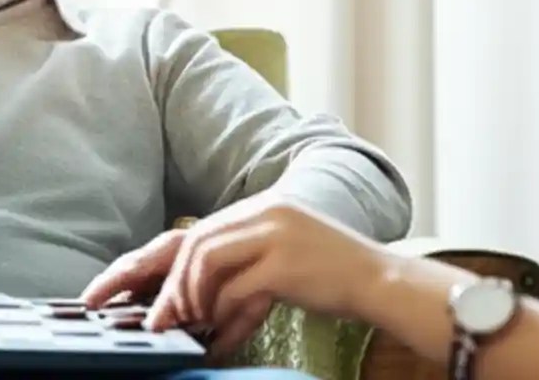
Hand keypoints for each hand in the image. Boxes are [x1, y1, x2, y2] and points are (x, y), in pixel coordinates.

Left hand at [86, 193, 392, 357]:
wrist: (382, 280)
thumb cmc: (334, 274)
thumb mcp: (287, 251)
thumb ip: (247, 259)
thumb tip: (202, 291)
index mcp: (264, 206)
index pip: (202, 230)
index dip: (172, 266)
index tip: (157, 297)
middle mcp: (266, 212)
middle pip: (196, 242)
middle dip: (173, 284)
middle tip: (161, 318)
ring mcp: (275, 235)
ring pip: (207, 261)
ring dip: (191, 297)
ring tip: (188, 324)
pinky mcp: (285, 264)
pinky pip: (234, 289)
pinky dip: (219, 313)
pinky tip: (218, 333)